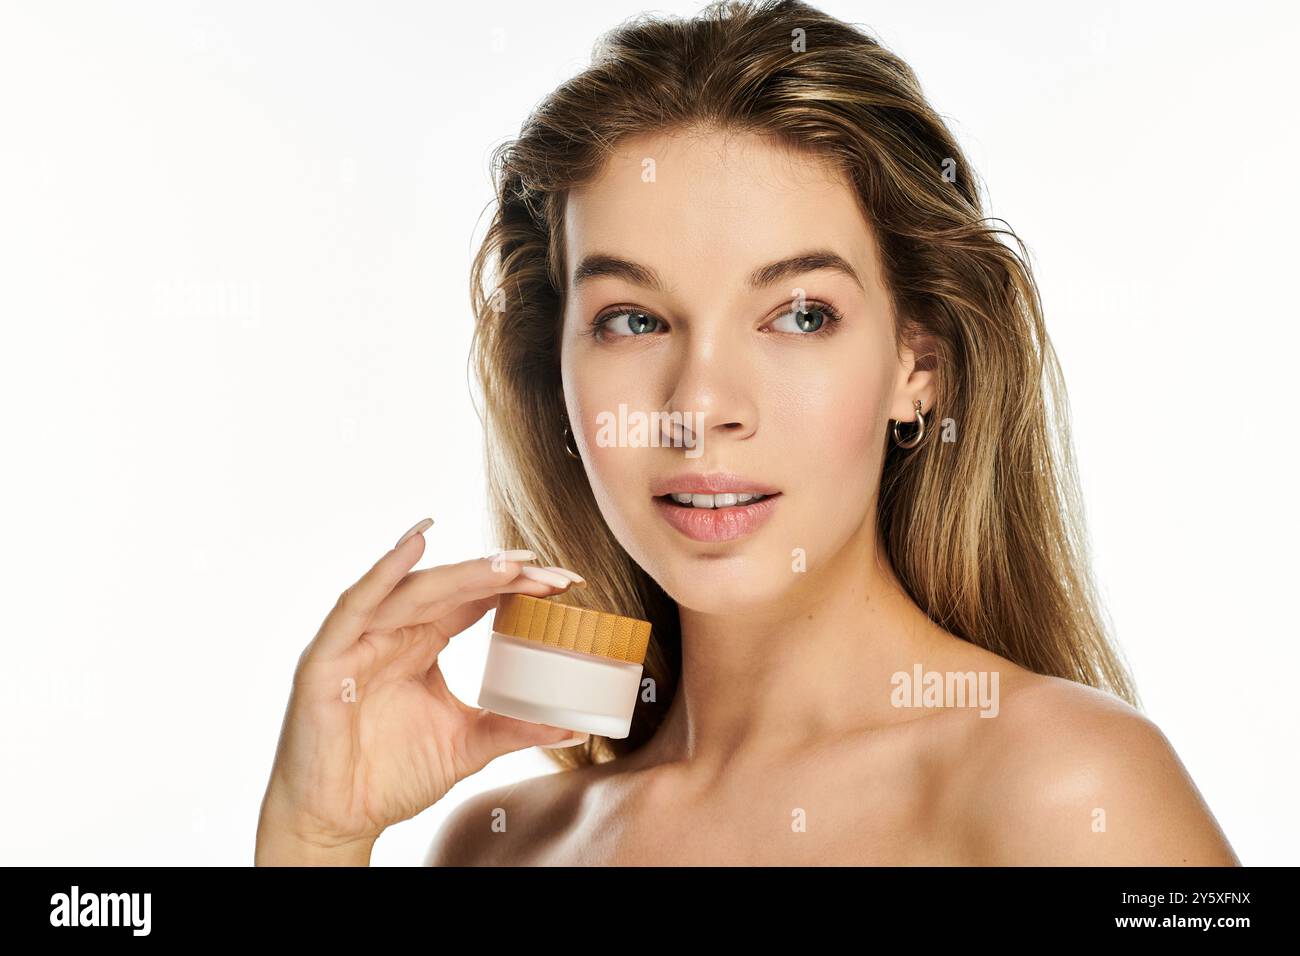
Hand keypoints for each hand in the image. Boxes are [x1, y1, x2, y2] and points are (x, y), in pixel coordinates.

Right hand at [255, 518, 586, 864]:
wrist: (335, 821)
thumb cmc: (389, 777)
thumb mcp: (466, 746)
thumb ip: (513, 729)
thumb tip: (573, 726)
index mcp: (422, 642)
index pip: (475, 599)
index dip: (516, 586)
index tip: (566, 584)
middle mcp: (392, 631)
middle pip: (452, 588)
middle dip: (503, 576)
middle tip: (551, 573)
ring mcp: (358, 640)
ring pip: (414, 590)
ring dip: (462, 573)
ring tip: (507, 563)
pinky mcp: (327, 658)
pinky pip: (355, 606)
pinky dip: (382, 574)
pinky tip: (413, 546)